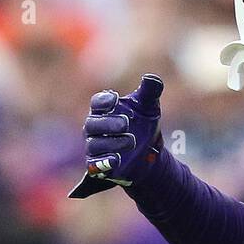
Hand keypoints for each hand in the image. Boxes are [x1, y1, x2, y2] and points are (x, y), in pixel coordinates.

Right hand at [70, 73, 163, 198]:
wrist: (150, 153)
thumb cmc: (144, 125)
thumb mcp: (149, 107)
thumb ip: (150, 91)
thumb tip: (152, 78)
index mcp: (104, 110)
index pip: (96, 103)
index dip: (103, 101)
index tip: (116, 100)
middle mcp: (95, 128)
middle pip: (92, 124)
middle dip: (108, 123)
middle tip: (126, 123)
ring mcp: (95, 147)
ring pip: (94, 145)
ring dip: (111, 142)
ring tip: (132, 141)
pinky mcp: (99, 166)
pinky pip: (94, 165)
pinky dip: (103, 162)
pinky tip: (116, 160)